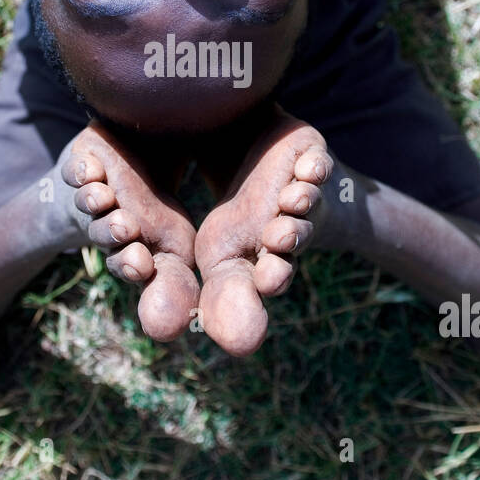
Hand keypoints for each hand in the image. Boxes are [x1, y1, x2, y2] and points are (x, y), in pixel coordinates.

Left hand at [60, 121, 198, 341]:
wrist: (132, 170)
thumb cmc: (155, 214)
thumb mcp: (175, 247)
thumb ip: (176, 279)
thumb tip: (178, 326)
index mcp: (130, 247)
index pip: (126, 262)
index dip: (130, 265)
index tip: (142, 264)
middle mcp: (106, 224)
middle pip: (104, 233)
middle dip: (113, 231)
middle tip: (125, 227)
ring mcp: (92, 193)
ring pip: (87, 201)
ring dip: (94, 201)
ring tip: (103, 198)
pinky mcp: (81, 164)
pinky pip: (72, 171)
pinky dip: (80, 171)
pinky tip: (90, 171)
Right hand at [193, 108, 332, 354]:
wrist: (267, 164)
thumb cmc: (241, 216)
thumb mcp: (216, 252)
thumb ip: (204, 283)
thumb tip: (159, 321)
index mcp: (265, 255)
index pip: (269, 273)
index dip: (270, 278)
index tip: (264, 281)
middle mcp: (289, 229)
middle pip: (294, 240)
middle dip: (286, 248)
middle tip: (276, 254)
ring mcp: (303, 193)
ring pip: (306, 203)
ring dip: (299, 205)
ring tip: (290, 202)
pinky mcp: (312, 159)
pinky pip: (319, 165)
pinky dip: (315, 168)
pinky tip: (308, 171)